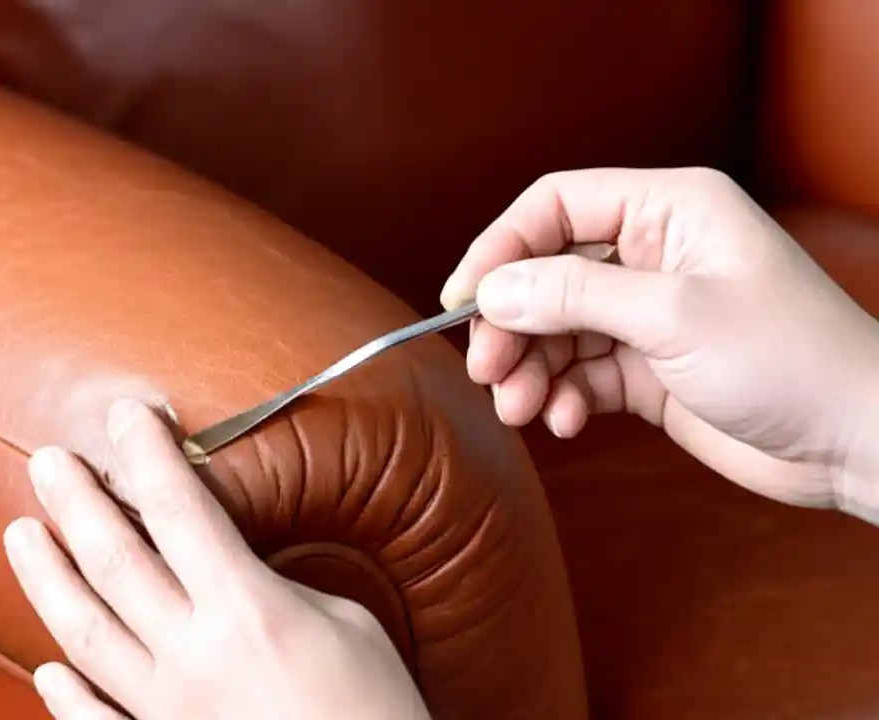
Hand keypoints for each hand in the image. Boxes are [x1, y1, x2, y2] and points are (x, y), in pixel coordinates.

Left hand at [3, 399, 430, 719]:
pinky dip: (66, 696)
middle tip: (46, 461)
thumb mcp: (348, 626)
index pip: (180, 508)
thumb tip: (232, 571)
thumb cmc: (377, 713)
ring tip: (20, 533)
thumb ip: (276, 589)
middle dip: (75, 501)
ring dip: (45, 577)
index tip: (126, 413)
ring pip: (83, 632)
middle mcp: (193, 655)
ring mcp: (167, 710)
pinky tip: (48, 668)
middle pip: (114, 560)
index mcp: (248, 610)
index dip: (146, 453)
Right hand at [441, 167, 878, 518]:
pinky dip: (562, 396)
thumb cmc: (790, 360)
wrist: (854, 442)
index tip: (463, 299)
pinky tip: (565, 422)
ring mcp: (650, 314)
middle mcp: (653, 255)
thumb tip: (491, 289)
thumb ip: (574, 296)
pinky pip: (581, 373)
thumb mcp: (673, 316)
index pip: (557, 206)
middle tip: (487, 371)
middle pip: (546, 273)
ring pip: (557, 329)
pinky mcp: (649, 369)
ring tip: (519, 409)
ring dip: (529, 368)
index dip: (502, 247)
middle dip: (511, 323)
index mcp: (668, 211)